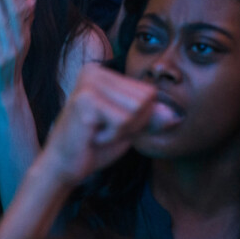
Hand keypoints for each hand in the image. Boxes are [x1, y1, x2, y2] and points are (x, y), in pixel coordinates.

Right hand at [37, 65, 177, 187]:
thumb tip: (176, 116)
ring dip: (123, 130)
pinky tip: (93, 136)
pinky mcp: (85, 100)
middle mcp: (94, 71)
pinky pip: (123, 121)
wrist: (64, 166)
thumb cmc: (94, 146)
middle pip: (145, 98)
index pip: (148, 92)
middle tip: (105, 130)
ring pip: (137, 109)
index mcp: (103, 72)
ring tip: (99, 132)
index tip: (112, 125)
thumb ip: (151, 118)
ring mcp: (88, 83)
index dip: (140, 117)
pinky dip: (113, 136)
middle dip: (133, 123)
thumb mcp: (129, 129)